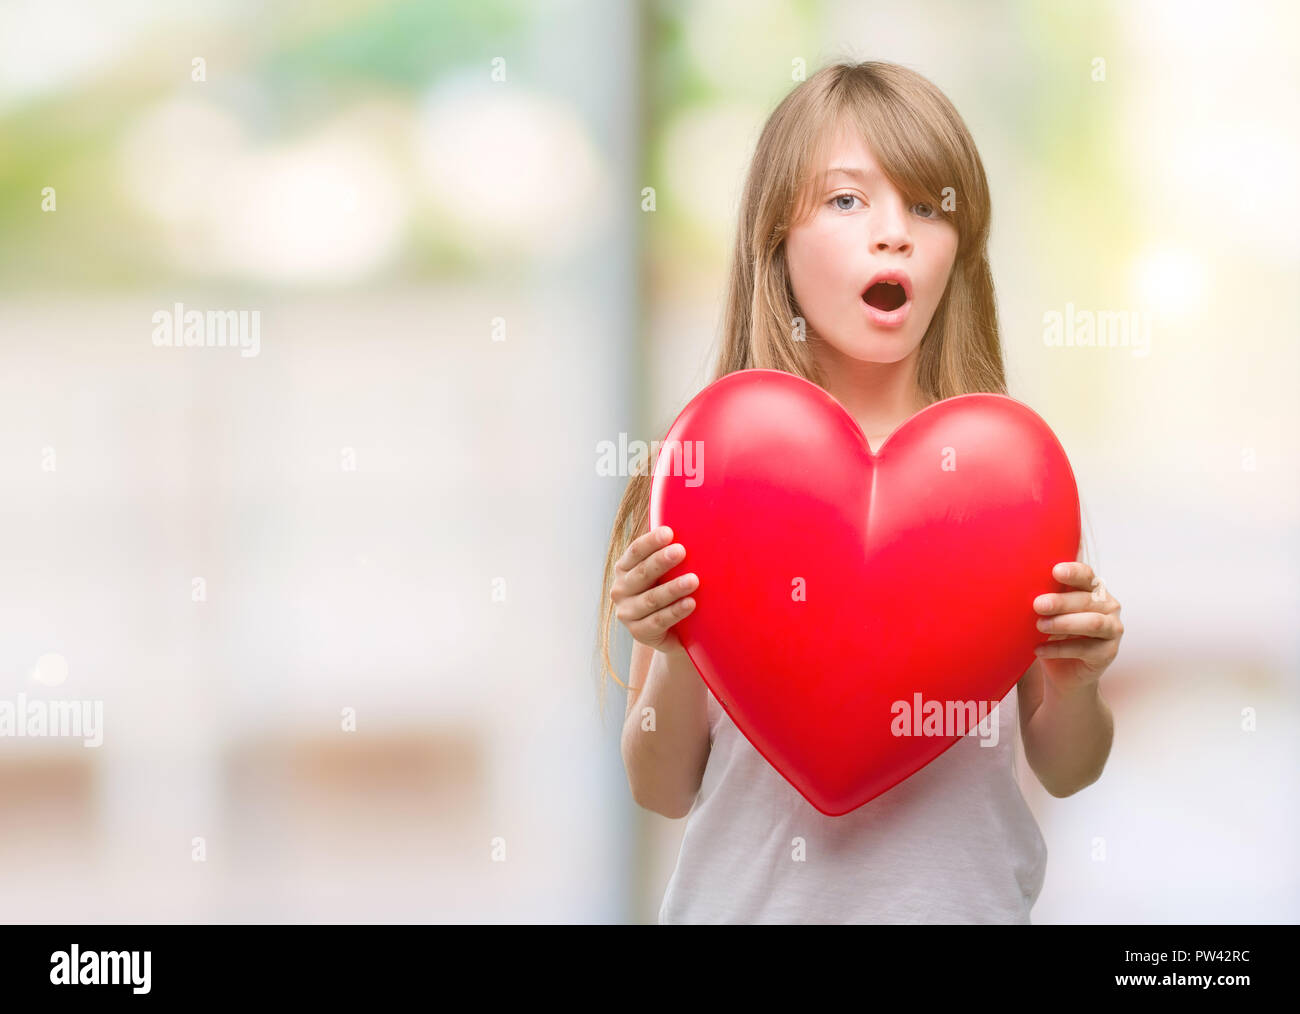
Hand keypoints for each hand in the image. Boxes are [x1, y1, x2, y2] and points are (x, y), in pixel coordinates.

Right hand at [611, 525, 698, 653]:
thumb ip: (667, 552)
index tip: (669, 532)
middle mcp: (620, 589)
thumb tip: (691, 523)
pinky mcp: (639, 632)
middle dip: (661, 561)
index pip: (635, 551)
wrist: (668, 632)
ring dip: (673, 588)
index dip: (651, 542)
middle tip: (681, 551)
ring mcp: (627, 613)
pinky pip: (659, 621)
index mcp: (624, 568)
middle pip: (642, 573)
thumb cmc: (666, 592)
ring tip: (693, 580)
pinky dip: (675, 611)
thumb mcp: (663, 572)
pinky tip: (690, 603)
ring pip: (651, 598)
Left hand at [1032, 561, 1122, 693]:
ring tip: (1040, 626)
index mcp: (1092, 589)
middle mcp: (1108, 606)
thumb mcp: (1048, 613)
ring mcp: (1112, 629)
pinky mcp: (1109, 652)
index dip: (1074, 572)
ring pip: (1092, 623)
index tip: (1056, 571)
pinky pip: (1086, 649)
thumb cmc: (1054, 633)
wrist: (1063, 671)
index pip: (1087, 575)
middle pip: (1086, 600)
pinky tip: (1039, 649)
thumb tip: (1021, 586)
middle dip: (1061, 601)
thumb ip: (1045, 598)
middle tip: (1038, 605)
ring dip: (1063, 623)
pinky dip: (1059, 648)